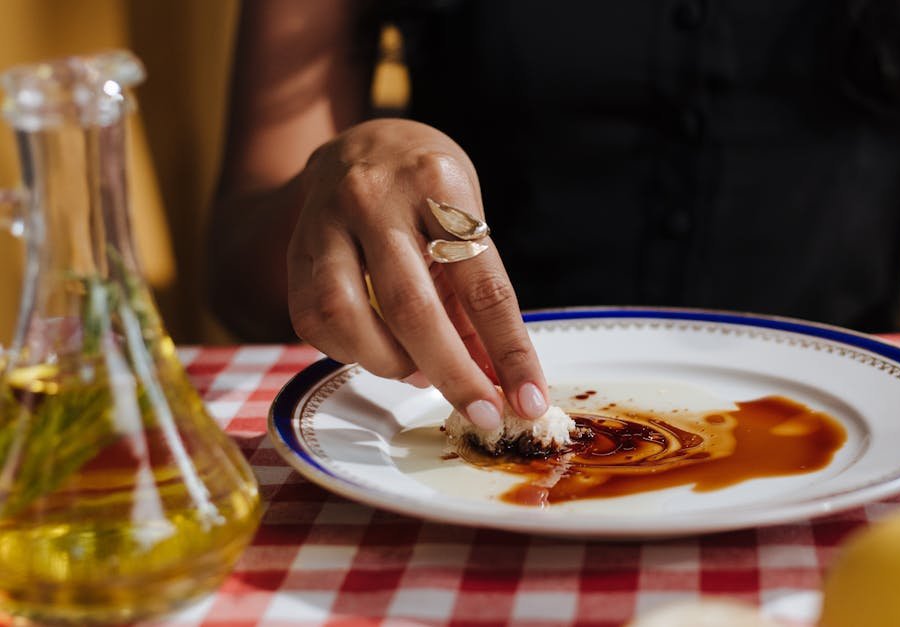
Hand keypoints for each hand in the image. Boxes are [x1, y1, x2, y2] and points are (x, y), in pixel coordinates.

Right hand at [287, 119, 546, 427]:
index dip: (509, 352)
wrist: (363, 142)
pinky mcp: (295, 248)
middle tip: (481, 413)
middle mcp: (377, 198)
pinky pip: (313, 319)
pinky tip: (374, 348)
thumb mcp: (468, 221)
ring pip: (348, 316)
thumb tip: (501, 380)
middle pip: (413, 308)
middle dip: (452, 375)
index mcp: (439, 186)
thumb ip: (477, 300)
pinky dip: (349, 351)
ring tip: (417, 371)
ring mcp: (327, 221)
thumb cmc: (429, 191)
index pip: (483, 285)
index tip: (530, 401)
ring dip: (389, 364)